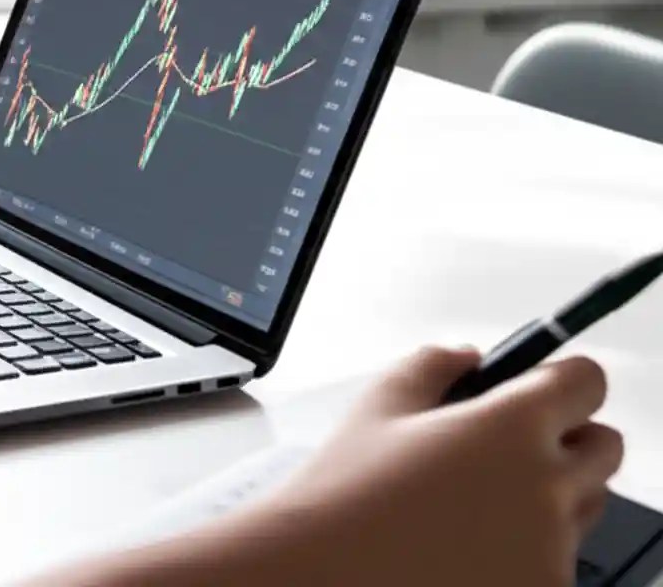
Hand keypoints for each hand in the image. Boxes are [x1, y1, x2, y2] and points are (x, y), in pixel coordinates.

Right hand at [258, 347, 622, 585]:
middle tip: (500, 450)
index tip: (536, 390)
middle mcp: (546, 486)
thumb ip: (433, 365)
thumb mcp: (377, 406)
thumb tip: (467, 357)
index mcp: (511, 426)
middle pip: (600, 446)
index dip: (556, 381)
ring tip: (471, 504)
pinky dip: (526, 548)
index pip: (586, 381)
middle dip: (561, 440)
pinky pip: (558, 556)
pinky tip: (466, 544)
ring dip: (548, 495)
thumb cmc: (342, 498)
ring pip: (582, 505)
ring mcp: (551, 547)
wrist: (322, 574)